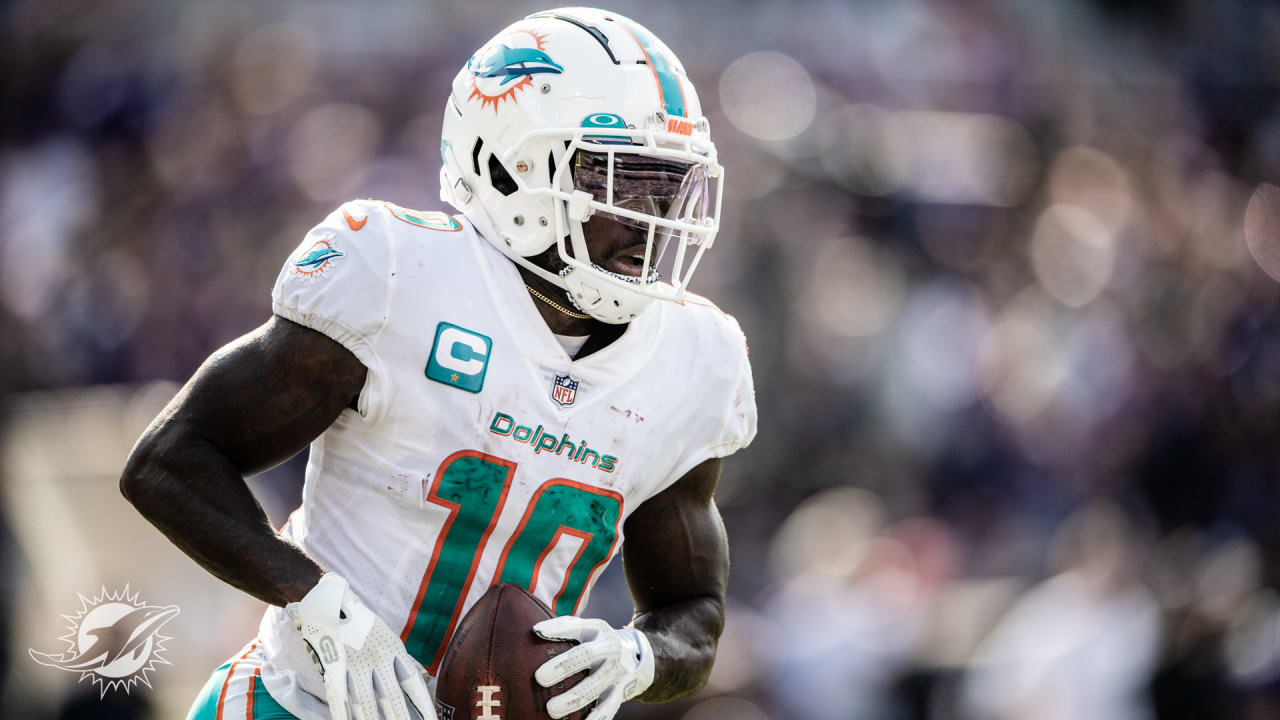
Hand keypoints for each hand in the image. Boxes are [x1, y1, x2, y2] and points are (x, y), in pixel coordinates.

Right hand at [286, 573, 434, 719]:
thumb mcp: (385, 636)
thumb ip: (395, 660)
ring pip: (366, 703)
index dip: (422, 705)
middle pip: (392, 698)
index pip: (412, 682)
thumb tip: (409, 687)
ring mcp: (354, 664)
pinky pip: (340, 699)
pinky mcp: (333, 669)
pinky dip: (344, 716)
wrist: (328, 603)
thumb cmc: (360, 622)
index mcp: (393, 648)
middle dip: (400, 719)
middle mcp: (376, 658)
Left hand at [533, 616, 654, 719]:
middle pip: (585, 655)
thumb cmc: (599, 643)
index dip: (557, 628)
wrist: (637, 656)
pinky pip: (607, 709)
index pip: (577, 626)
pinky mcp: (620, 693)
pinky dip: (595, 719)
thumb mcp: (589, 629)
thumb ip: (564, 628)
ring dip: (573, 699)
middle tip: (540, 677)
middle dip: (563, 665)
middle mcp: (609, 649)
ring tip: (552, 709)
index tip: (537, 632)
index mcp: (598, 631)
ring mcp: (615, 672)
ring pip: (594, 686)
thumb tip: (535, 630)